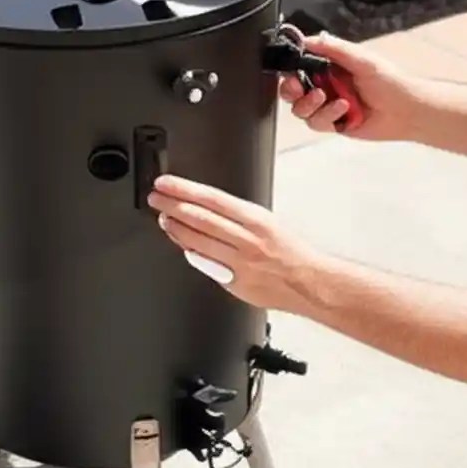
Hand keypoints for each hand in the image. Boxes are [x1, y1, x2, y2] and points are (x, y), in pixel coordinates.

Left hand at [147, 174, 323, 315]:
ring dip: (175, 228)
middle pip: (199, 219)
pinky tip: (180, 243)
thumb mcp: (269, 222)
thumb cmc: (292, 252)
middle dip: (172, 206)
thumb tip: (207, 209)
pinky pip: (205, 265)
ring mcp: (238, 263)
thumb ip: (238, 218)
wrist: (311, 282)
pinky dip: (190, 252)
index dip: (183, 190)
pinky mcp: (233, 283)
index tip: (166, 184)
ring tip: (163, 218)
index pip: (211, 199)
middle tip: (156, 198)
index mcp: (256, 220)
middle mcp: (246, 240)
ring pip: (197, 243)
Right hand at [278, 30, 422, 140]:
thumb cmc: (390, 81)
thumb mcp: (362, 59)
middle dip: (290, 90)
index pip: (299, 65)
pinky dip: (327, 116)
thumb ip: (334, 49)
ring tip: (326, 98)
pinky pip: (317, 123)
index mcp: (330, 66)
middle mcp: (326, 85)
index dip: (289, 69)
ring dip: (310, 104)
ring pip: (301, 109)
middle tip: (297, 88)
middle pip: (293, 90)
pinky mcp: (333, 124)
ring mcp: (328, 106)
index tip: (288, 70)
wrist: (406, 111)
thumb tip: (308, 39)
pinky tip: (343, 109)